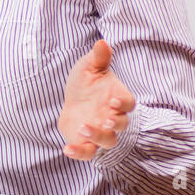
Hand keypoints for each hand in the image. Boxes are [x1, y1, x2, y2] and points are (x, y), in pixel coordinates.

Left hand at [58, 40, 135, 159]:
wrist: (74, 99)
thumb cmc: (87, 82)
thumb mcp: (89, 67)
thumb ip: (98, 58)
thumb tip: (101, 42)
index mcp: (117, 99)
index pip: (128, 103)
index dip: (122, 104)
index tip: (112, 101)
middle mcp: (112, 117)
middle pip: (121, 125)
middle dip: (114, 124)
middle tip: (104, 121)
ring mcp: (101, 131)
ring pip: (107, 141)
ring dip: (98, 137)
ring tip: (83, 129)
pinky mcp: (86, 142)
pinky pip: (87, 152)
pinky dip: (79, 153)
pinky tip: (66, 149)